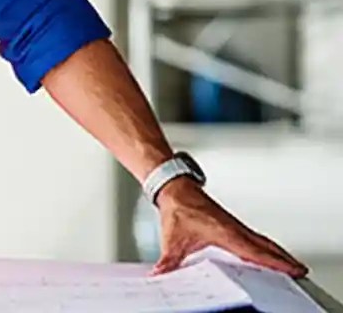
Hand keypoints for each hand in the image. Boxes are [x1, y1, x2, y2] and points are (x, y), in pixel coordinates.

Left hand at [152, 179, 307, 278]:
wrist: (176, 188)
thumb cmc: (178, 208)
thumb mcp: (172, 239)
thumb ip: (169, 260)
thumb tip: (161, 273)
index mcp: (224, 232)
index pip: (253, 250)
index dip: (272, 261)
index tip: (290, 269)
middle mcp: (233, 228)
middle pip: (265, 246)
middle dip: (283, 259)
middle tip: (301, 271)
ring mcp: (235, 226)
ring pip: (262, 240)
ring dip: (278, 252)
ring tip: (293, 265)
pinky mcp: (232, 225)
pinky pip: (255, 237)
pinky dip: (267, 246)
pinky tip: (269, 254)